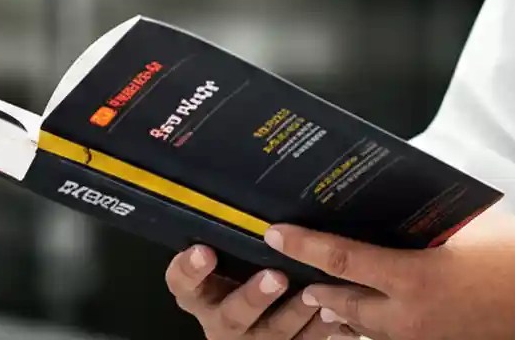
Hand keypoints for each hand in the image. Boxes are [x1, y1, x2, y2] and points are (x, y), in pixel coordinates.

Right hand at [165, 244, 347, 338]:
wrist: (248, 326)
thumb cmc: (232, 276)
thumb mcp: (221, 260)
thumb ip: (226, 240)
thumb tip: (243, 189)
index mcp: (198, 295)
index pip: (181, 282)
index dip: (189, 269)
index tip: (204, 250)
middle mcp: (219, 320)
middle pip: (231, 315)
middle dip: (254, 297)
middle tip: (275, 276)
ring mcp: (251, 338)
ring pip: (272, 331)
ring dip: (294, 313)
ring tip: (312, 293)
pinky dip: (320, 326)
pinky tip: (333, 309)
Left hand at [266, 211, 514, 339]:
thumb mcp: (473, 228)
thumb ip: (427, 221)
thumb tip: (397, 205)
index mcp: (416, 280)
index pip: (341, 259)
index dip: (302, 245)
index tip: (274, 234)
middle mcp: (412, 318)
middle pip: (341, 303)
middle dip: (314, 285)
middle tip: (290, 265)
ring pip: (364, 328)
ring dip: (341, 310)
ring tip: (321, 290)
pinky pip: (392, 339)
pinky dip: (373, 325)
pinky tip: (370, 308)